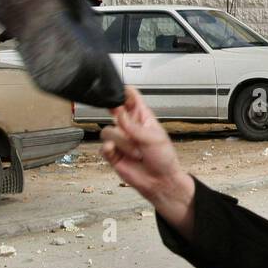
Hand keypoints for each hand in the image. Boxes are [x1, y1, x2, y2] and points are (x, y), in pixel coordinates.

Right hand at [100, 87, 194, 236]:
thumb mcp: (154, 139)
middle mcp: (130, 128)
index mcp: (144, 120)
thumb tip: (120, 114)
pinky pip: (104, 146)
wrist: (160, 181)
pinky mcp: (113, 154)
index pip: (133, 100)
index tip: (121, 86)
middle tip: (116, 112)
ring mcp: (121, 140)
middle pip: (115, 111)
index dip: (126, 93)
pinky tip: (118, 153)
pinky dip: (110, 149)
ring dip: (123, 142)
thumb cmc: (164, 159)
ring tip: (137, 152)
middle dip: (114, 110)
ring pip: (108, 130)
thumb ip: (135, 127)